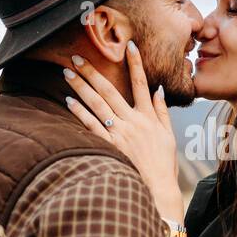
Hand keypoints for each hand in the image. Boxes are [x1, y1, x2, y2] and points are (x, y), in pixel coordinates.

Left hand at [63, 42, 183, 221]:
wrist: (158, 191)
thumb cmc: (164, 166)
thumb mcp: (169, 137)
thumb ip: (162, 113)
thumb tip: (158, 91)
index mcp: (149, 118)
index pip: (142, 84)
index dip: (136, 64)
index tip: (129, 45)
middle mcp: (133, 122)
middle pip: (110, 90)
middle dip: (93, 72)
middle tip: (78, 57)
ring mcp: (119, 133)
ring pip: (97, 104)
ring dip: (81, 87)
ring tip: (68, 73)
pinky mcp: (110, 146)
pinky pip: (91, 126)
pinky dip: (80, 113)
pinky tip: (68, 101)